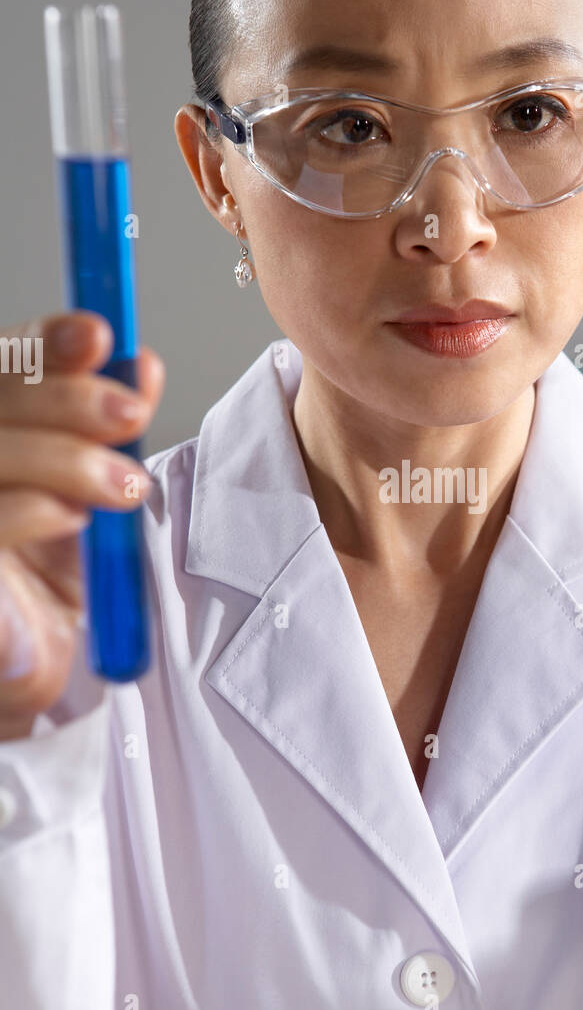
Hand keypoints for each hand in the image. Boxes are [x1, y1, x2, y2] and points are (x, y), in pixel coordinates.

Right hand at [0, 311, 164, 737]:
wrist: (28, 673)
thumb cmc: (51, 581)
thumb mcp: (92, 493)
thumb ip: (108, 430)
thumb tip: (142, 364)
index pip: (2, 362)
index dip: (45, 343)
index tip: (101, 337)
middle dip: (68, 396)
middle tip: (131, 416)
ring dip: (65, 458)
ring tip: (123, 488)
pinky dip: (29, 507)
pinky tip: (70, 518)